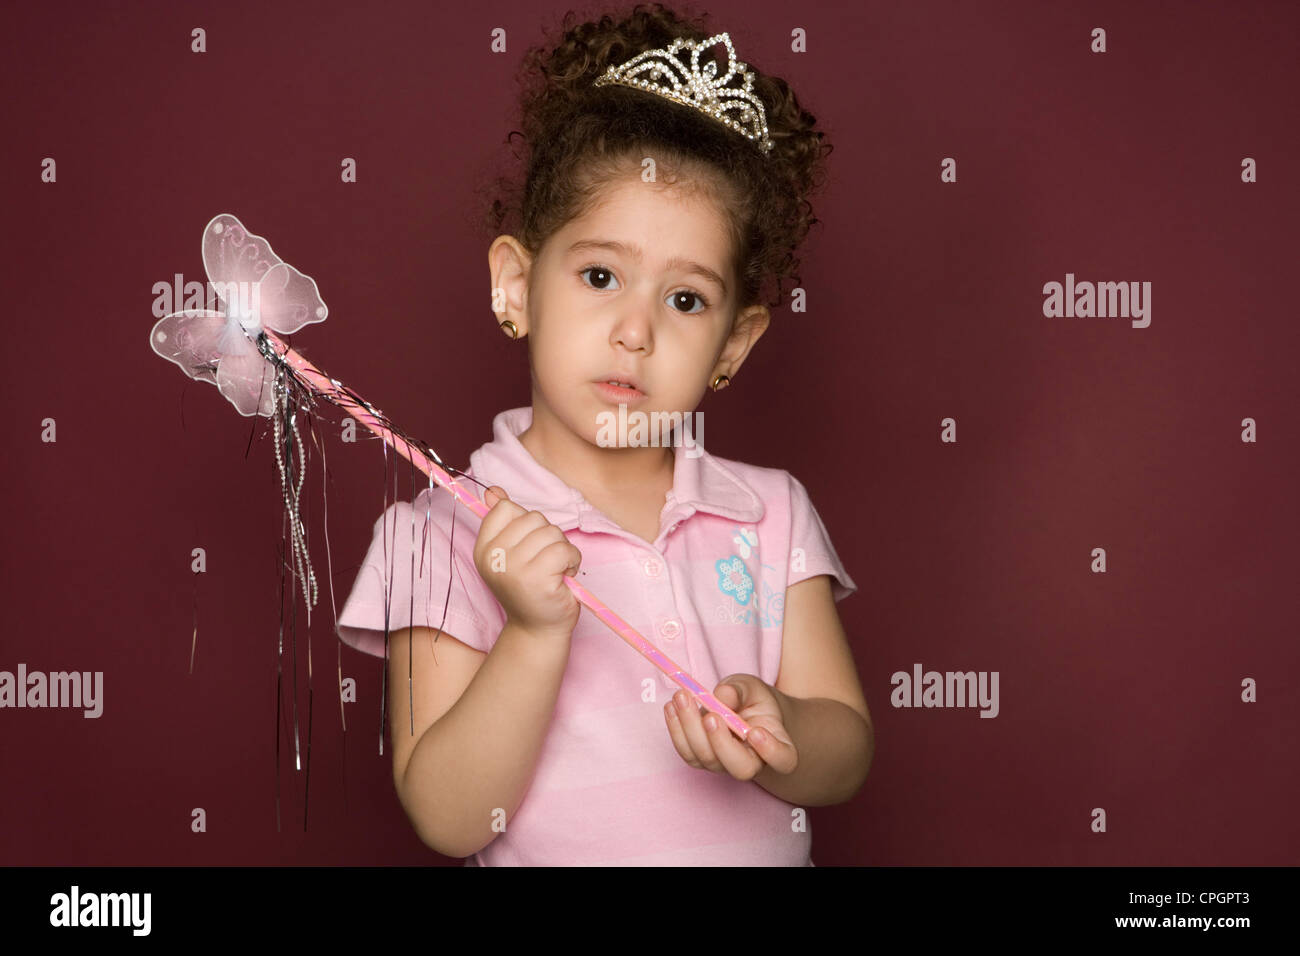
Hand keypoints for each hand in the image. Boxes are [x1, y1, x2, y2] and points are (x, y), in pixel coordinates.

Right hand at [474, 486, 581, 638]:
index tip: (528, 547)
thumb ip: (503, 521)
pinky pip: (565, 550)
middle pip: (534, 518)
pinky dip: (573, 561)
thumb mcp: (510, 554)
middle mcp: (494, 558)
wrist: (538, 629)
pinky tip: (565, 577)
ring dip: (563, 549)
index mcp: (483, 549)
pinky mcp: (537, 579)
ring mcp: (514, 568)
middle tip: (545, 563)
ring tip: (556, 570)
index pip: (506, 508)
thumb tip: (493, 491)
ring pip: (552, 532)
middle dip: (548, 537)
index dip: (526, 524)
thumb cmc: (529, 589)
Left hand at [663, 673, 797, 779]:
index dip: (771, 751)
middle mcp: (752, 762)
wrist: (740, 713)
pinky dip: (676, 729)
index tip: (756, 731)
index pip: (783, 759)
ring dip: (690, 728)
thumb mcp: (751, 687)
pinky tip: (671, 706)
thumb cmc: (752, 701)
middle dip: (721, 742)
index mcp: (778, 744)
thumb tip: (722, 695)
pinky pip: (687, 752)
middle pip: (740, 767)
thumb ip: (740, 690)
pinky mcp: (701, 760)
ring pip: (707, 759)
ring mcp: (724, 765)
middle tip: (710, 715)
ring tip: (682, 696)